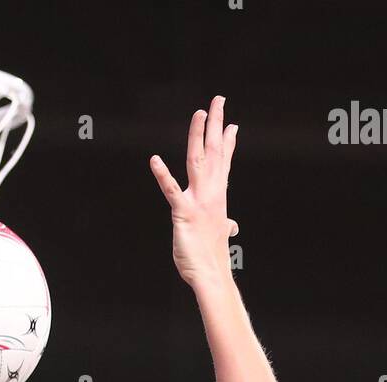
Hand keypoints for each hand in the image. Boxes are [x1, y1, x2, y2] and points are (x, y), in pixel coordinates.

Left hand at [149, 94, 238, 288]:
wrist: (211, 275)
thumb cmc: (212, 257)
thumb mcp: (219, 236)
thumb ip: (225, 225)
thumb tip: (233, 226)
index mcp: (219, 196)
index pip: (225, 163)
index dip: (228, 142)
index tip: (232, 124)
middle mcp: (212, 193)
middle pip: (215, 152)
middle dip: (216, 124)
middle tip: (218, 100)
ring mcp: (199, 201)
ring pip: (198, 160)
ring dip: (198, 135)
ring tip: (200, 113)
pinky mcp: (183, 212)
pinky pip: (171, 190)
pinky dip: (162, 175)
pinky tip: (154, 160)